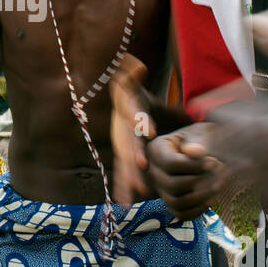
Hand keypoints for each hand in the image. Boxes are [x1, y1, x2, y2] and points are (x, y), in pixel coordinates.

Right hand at [109, 55, 154, 205]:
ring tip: (138, 190)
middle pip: (128, 142)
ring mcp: (121, 143)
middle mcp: (122, 129)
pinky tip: (125, 202)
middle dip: (135, 155)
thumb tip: (135, 64)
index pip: (134, 114)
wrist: (117, 104)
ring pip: (125, 161)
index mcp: (128, 110)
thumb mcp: (133, 82)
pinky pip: (122, 172)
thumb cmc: (132, 94)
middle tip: (144, 168)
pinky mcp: (123, 155)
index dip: (140, 122)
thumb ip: (133, 75)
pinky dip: (123, 186)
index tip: (150, 131)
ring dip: (131, 175)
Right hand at [145, 125, 231, 220]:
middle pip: (173, 185)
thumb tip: (194, 152)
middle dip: (200, 181)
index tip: (214, 162)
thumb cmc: (201, 138)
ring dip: (202, 196)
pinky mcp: (171, 203)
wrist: (205, 148)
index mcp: (155, 150)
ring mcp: (161, 189)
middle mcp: (153, 172)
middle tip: (219, 172)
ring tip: (219, 184)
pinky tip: (212, 197)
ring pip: (177, 202)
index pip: (171, 164)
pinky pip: (182, 214)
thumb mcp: (199, 133)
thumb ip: (197, 142)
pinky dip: (199, 209)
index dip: (194, 166)